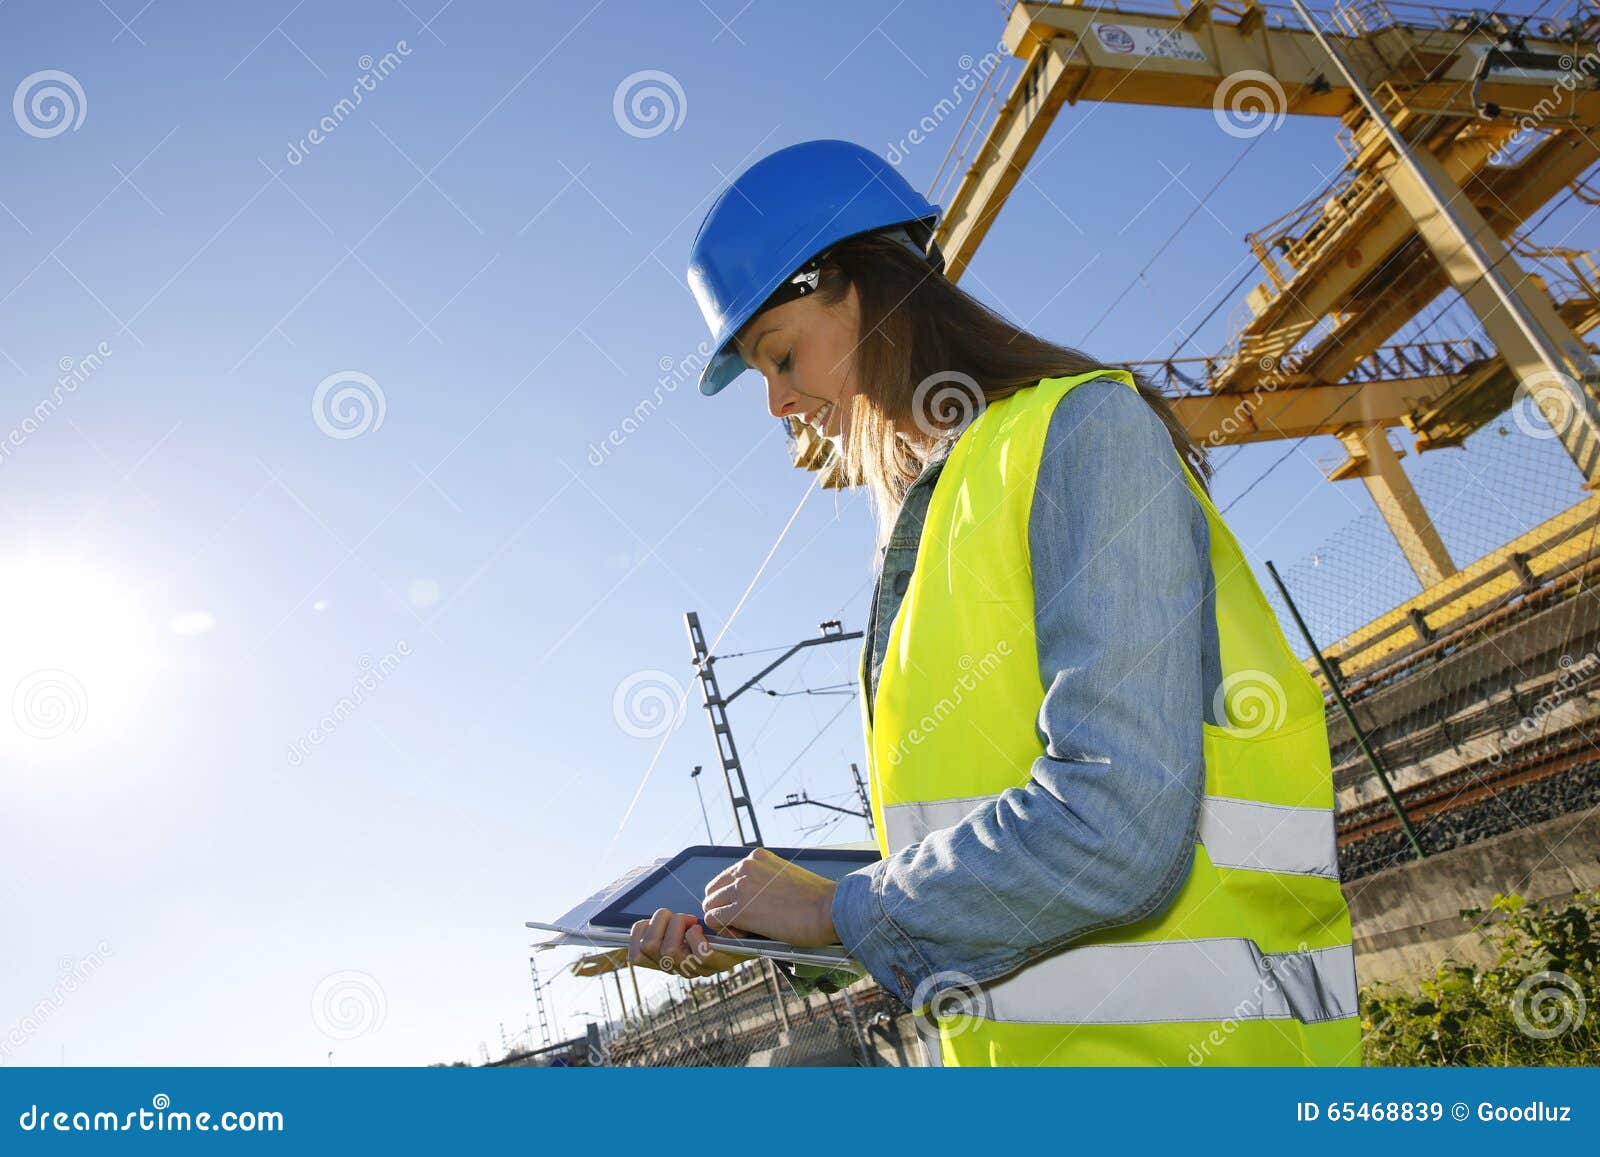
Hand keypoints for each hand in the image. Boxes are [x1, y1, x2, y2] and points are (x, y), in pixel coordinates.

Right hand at [627, 908, 747, 976]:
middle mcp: (677, 968)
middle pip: (649, 946)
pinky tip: (699, 929)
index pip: (635, 956)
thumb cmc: (709, 930)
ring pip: (669, 949)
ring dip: (677, 924)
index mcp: (664, 962)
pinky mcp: (716, 964)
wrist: (745, 941)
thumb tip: (643, 922)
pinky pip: (699, 954)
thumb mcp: (679, 931)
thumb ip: (661, 929)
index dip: (637, 934)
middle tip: (677, 916)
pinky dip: (695, 936)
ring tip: (690, 920)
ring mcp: (696, 969)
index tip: (652, 921)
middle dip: (659, 921)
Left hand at [702, 847, 838, 946]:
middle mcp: (745, 867)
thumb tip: (750, 901)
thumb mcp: (785, 877)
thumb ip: (763, 883)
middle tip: (743, 923)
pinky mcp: (739, 910)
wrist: (829, 910)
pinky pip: (714, 920)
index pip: (728, 877)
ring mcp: (740, 887)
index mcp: (756, 857)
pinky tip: (745, 934)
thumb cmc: (815, 900)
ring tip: (746, 930)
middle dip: (723, 908)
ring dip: (723, 920)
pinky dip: (725, 930)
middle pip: (714, 890)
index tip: (748, 910)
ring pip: (711, 905)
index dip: (733, 897)